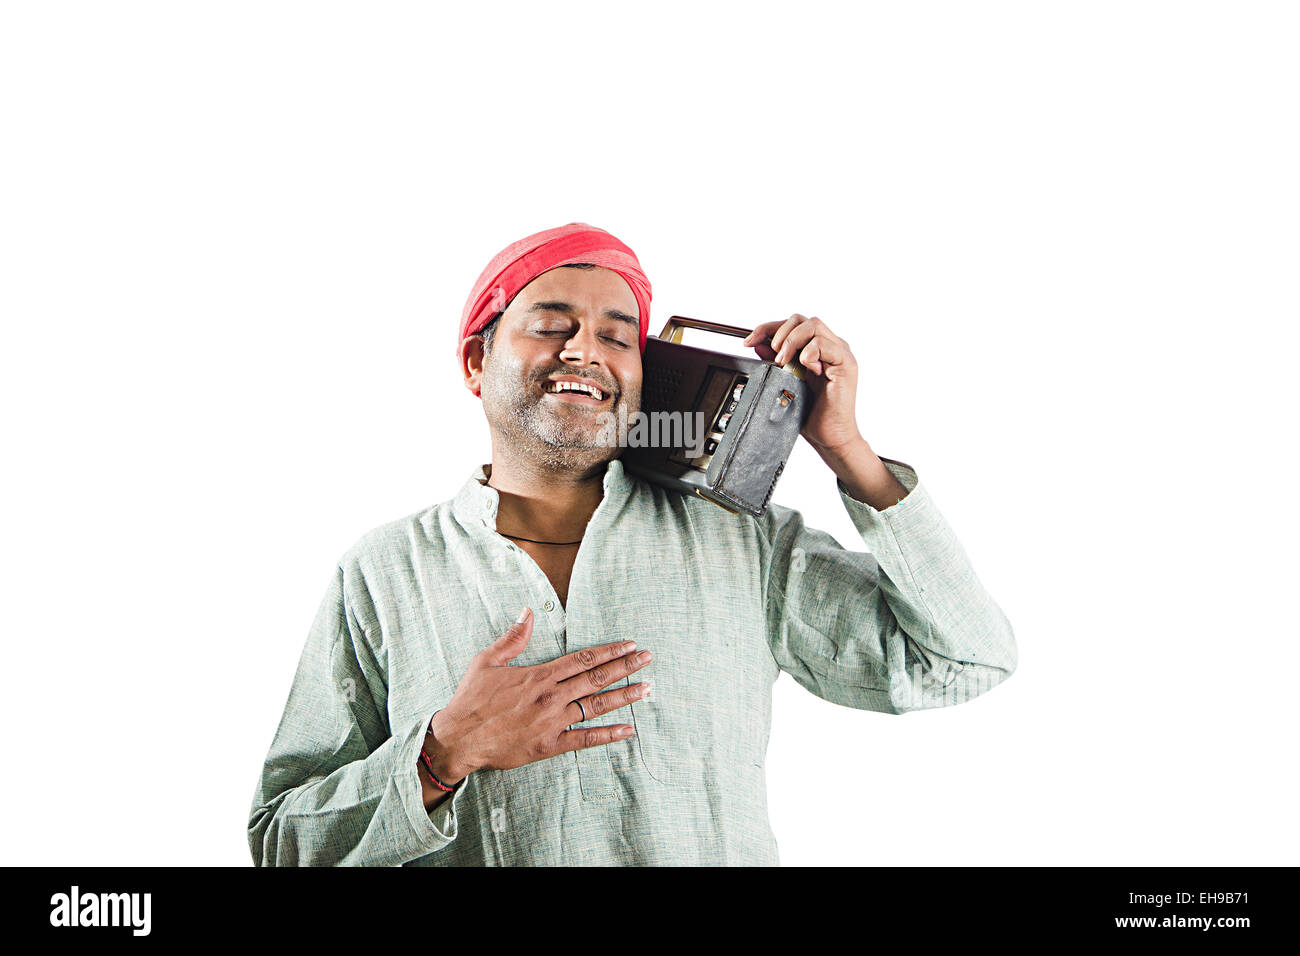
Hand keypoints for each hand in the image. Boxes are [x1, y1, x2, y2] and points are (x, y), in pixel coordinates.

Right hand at [426, 607, 652, 780]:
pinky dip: (608, 735)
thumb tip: (527, 611)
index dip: (608, 651)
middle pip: (596, 679)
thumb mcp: (487, 661)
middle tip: (648, 659)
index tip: (629, 645)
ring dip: (624, 696)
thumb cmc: (471, 700)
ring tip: (647, 689)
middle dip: (625, 667)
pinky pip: (584, 739)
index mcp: (539, 676)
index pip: (582, 659)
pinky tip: (628, 730)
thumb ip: (512, 638)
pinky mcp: (550, 745)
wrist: (459, 739)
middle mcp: (550, 697)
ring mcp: (552, 722)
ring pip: (596, 706)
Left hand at [743, 314, 862, 457]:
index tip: (749, 340)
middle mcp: (830, 347)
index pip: (793, 325)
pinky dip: (810, 352)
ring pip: (813, 326)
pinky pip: (825, 345)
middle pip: (802, 320)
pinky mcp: (846, 364)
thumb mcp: (785, 382)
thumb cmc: (812, 414)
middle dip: (780, 332)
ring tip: (784, 361)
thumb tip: (758, 343)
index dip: (768, 328)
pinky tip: (805, 367)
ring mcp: (840, 354)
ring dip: (792, 341)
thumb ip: (775, 361)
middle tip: (772, 353)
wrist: (830, 437)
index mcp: (817, 349)